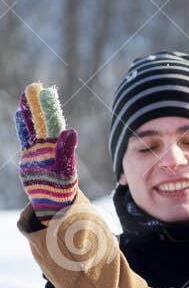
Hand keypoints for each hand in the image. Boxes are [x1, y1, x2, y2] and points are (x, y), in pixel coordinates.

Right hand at [15, 84, 78, 216]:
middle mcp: (48, 144)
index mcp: (59, 145)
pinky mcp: (28, 155)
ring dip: (28, 111)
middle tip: (34, 86)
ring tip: (25, 95)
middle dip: (38, 104)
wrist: (52, 200)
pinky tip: (19, 113)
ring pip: (31, 126)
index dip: (50, 107)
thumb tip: (70, 131)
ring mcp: (37, 149)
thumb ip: (65, 150)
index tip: (48, 91)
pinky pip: (24, 138)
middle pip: (41, 120)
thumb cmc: (63, 186)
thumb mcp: (65, 168)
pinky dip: (22, 126)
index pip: (54, 122)